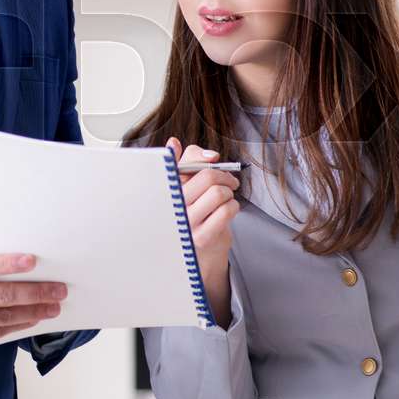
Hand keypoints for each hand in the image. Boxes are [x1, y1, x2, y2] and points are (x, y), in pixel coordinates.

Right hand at [0, 254, 65, 367]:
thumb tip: (8, 270)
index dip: (7, 263)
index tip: (32, 261)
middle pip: (0, 296)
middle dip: (34, 293)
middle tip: (58, 290)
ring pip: (2, 318)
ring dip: (32, 312)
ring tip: (52, 307)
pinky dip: (15, 326)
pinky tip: (30, 320)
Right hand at [165, 137, 240, 327]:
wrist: (196, 255)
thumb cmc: (192, 215)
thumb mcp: (186, 187)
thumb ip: (182, 162)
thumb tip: (173, 143)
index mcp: (165, 191)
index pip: (181, 163)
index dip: (202, 158)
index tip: (213, 160)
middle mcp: (172, 206)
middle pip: (207, 177)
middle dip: (225, 176)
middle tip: (230, 181)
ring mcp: (186, 223)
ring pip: (219, 193)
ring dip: (229, 193)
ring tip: (227, 198)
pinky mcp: (201, 236)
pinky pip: (227, 210)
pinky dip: (234, 206)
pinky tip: (228, 211)